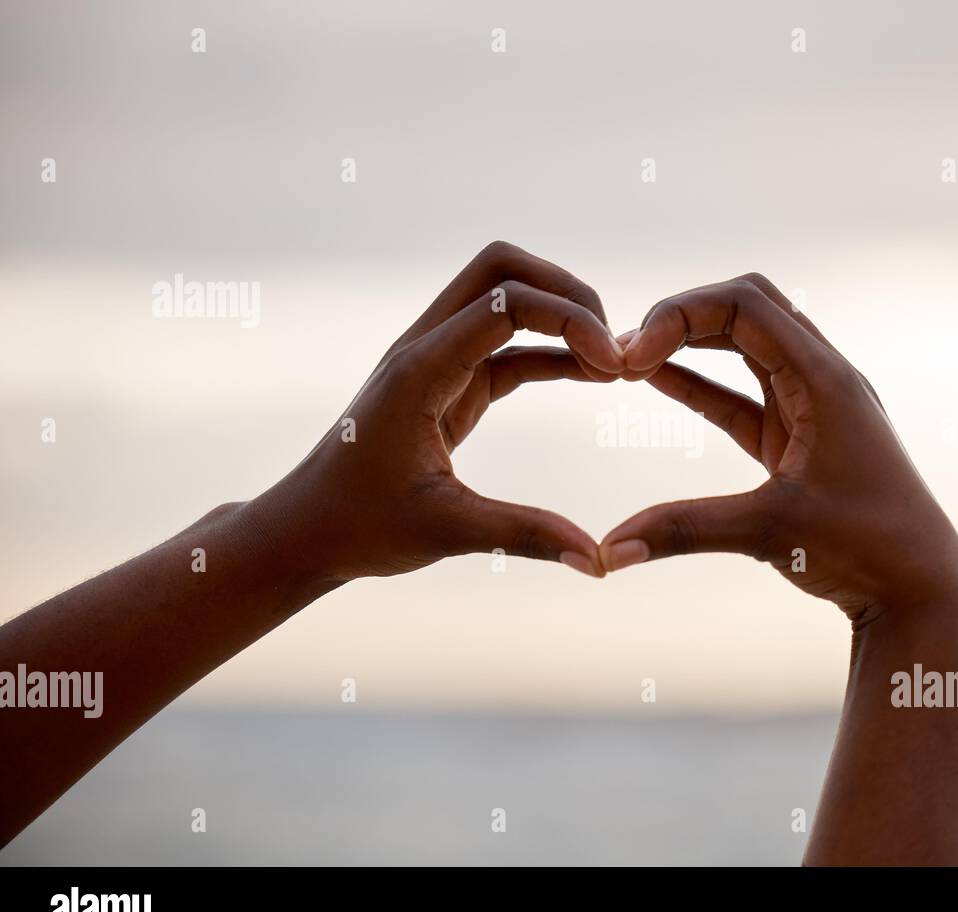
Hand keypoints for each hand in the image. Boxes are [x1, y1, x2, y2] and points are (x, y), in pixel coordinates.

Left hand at [249, 241, 623, 583]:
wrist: (307, 531)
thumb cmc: (360, 526)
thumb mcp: (447, 532)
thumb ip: (525, 535)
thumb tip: (597, 561)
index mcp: (421, 369)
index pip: (506, 301)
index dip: (569, 319)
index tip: (614, 369)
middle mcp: (426, 348)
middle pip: (503, 269)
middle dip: (566, 292)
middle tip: (613, 344)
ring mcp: (437, 361)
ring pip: (506, 298)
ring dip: (561, 317)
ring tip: (612, 364)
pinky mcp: (449, 384)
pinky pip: (508, 347)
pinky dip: (551, 351)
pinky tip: (591, 376)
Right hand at [600, 274, 957, 629]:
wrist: (921, 589)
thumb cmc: (867, 550)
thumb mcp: (771, 532)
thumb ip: (686, 530)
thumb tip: (609, 551)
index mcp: (824, 379)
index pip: (746, 304)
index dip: (681, 313)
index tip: (632, 355)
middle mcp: (822, 379)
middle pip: (746, 308)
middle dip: (683, 316)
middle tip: (627, 350)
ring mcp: (811, 407)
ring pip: (745, 348)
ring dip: (690, 344)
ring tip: (630, 361)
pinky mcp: (799, 439)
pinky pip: (742, 394)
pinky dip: (699, 384)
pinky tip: (656, 381)